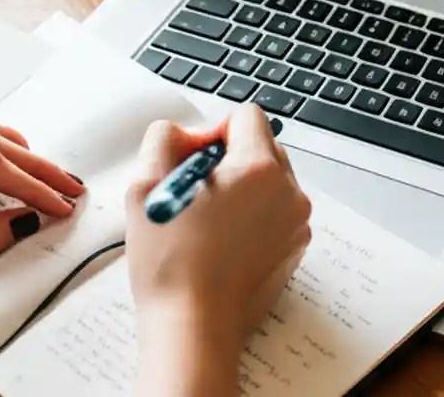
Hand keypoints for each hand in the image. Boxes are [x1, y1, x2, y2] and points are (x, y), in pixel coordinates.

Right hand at [125, 105, 311, 396]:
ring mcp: (297, 223)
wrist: (193, 327)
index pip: (247, 116)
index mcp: (259, 168)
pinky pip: (276, 213)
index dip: (213, 130)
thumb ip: (164, 138)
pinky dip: (253, 217)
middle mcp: (289, 192)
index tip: (192, 159)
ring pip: (270, 181)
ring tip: (205, 220)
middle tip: (193, 190)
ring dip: (241, 188)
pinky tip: (221, 241)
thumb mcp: (146, 185)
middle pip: (263, 147)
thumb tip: (185, 133)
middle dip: (228, 159)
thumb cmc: (171, 264)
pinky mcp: (294, 249)